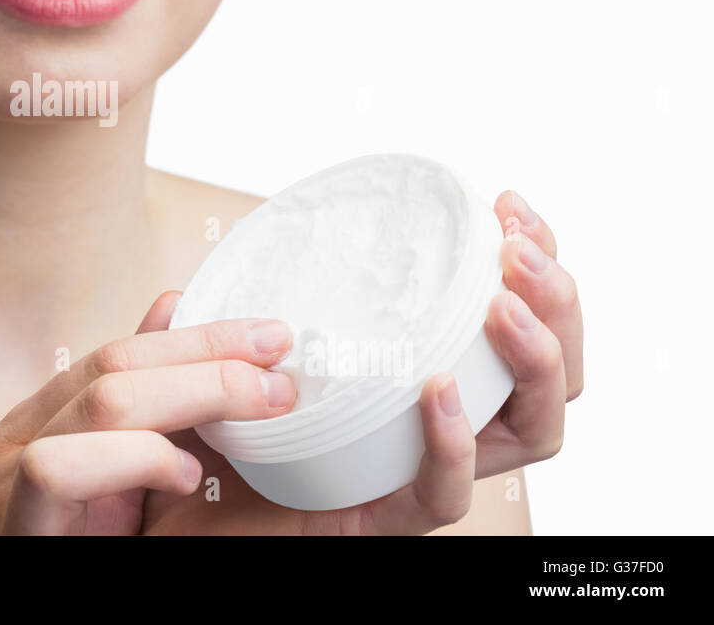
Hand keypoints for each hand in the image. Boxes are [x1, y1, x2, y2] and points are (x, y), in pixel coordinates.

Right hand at [0, 291, 297, 533]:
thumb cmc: (118, 559)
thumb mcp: (141, 482)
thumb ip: (159, 405)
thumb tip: (173, 302)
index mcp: (45, 424)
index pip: (119, 352)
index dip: (197, 335)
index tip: (272, 334)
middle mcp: (14, 443)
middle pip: (112, 364)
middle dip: (208, 357)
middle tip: (282, 373)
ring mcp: (3, 485)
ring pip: (96, 400)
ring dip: (191, 393)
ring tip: (256, 413)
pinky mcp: (10, 528)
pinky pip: (57, 469)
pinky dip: (132, 458)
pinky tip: (184, 475)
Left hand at [143, 188, 582, 533]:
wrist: (178, 525)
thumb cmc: (211, 447)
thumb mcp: (210, 366)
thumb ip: (198, 331)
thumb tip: (177, 294)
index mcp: (417, 372)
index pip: (509, 319)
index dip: (532, 262)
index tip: (506, 207)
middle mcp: (438, 424)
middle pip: (546, 375)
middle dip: (555, 303)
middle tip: (517, 249)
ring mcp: (421, 471)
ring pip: (528, 431)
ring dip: (531, 362)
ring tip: (502, 308)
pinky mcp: (391, 515)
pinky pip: (446, 492)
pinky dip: (451, 441)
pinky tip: (438, 389)